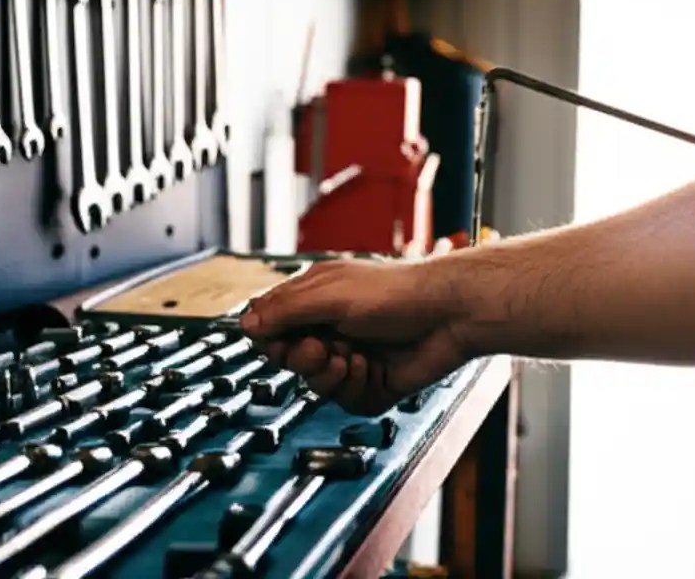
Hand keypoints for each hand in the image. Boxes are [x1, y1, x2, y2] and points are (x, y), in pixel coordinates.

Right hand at [240, 259, 469, 414]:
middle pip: (291, 361)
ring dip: (329, 374)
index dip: (273, 340)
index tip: (284, 340)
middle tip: (320, 348)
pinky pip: (346, 401)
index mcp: (317, 301)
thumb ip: (285, 310)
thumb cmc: (396, 293)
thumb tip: (246, 323)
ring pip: (316, 385)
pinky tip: (370, 367)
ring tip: (351, 357)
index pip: (273, 329)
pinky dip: (354, 386)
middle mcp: (332, 330)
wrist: (449, 315)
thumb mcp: (331, 294)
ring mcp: (352, 359)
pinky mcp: (372, 385)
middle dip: (303, 358)